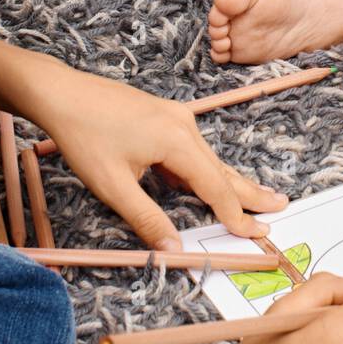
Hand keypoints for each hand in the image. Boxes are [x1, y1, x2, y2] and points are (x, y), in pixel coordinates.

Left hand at [41, 69, 286, 248]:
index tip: (256, 234)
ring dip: (229, 181)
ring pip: (207, 158)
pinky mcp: (163, 116)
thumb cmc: (83, 136)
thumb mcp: (113, 185)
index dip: (235, 214)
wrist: (61, 93)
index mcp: (177, 140)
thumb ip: (147, 219)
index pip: (215, 186)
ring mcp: (174, 117)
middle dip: (250, 192)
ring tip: (256, 197)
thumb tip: (172, 250)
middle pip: (221, 168)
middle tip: (280, 207)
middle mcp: (183, 125)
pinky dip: (204, 170)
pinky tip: (204, 183)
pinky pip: (190, 149)